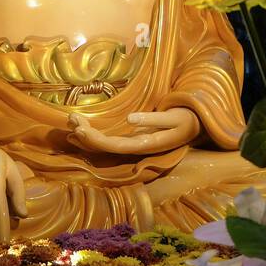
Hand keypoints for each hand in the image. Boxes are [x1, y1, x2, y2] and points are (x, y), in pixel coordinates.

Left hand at [69, 108, 199, 155]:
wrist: (196, 126)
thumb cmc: (186, 120)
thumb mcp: (173, 118)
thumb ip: (153, 119)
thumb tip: (130, 119)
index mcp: (145, 145)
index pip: (115, 146)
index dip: (96, 140)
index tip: (80, 129)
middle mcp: (135, 148)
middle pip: (105, 147)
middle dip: (86, 135)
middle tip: (71, 119)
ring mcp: (132, 145)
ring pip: (103, 144)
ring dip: (86, 134)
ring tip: (70, 121)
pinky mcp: (130, 139)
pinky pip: (106, 140)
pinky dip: (91, 135)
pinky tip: (77, 129)